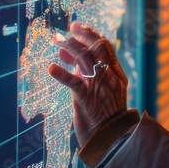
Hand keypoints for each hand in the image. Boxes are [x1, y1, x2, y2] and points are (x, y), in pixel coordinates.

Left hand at [47, 23, 128, 147]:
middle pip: (97, 47)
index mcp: (116, 74)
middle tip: (68, 31)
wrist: (112, 139)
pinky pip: (73, 83)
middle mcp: (109, 77)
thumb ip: (90, 76)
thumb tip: (74, 60)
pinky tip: (51, 68)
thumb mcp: (103, 92)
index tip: (78, 28)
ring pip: (84, 59)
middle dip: (81, 36)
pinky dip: (62, 74)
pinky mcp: (85, 99)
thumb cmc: (105, 117)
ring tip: (57, 42)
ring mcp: (98, 87)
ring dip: (69, 48)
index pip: (106, 47)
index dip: (91, 35)